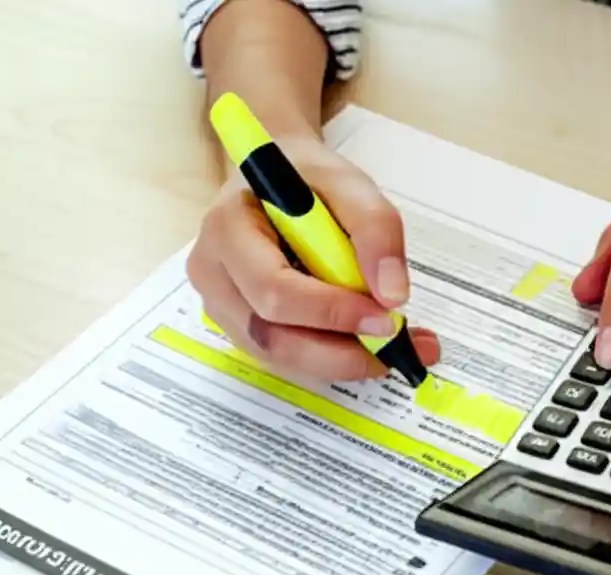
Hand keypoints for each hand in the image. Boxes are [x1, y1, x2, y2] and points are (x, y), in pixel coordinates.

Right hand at [186, 135, 439, 383]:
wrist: (280, 174)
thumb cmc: (307, 176)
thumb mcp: (349, 183)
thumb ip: (376, 229)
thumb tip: (391, 294)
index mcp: (228, 228)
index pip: (273, 288)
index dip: (329, 312)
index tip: (385, 318)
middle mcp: (214, 274)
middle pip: (271, 336)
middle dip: (340, 353)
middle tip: (397, 348)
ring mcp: (223, 305)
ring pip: (280, 355)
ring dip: (341, 363)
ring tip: (395, 350)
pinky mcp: (242, 325)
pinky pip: (286, 357)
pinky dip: (331, 360)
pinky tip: (370, 346)